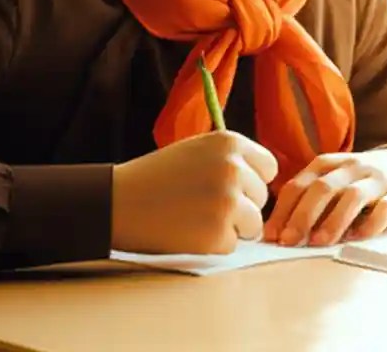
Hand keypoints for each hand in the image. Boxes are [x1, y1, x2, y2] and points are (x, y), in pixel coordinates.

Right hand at [110, 131, 277, 254]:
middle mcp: (234, 168)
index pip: (268, 168)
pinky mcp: (218, 233)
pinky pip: (233, 244)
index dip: (251, 181)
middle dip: (241, 205)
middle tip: (203, 204)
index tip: (229, 187)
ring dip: (232, 227)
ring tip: (198, 218)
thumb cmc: (157, 178)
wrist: (118, 203)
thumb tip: (266, 181)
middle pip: (262, 197)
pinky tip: (189, 232)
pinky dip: (214, 244)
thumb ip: (232, 159)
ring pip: (254, 224)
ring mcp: (228, 201)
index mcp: (230, 142)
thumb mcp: (197, 150)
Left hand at [263, 149, 386, 246]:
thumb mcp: (335, 181)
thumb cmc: (361, 182)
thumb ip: (310, 199)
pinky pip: (386, 208)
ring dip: (333, 221)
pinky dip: (370, 224)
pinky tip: (357, 238)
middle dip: (302, 215)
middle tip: (289, 241)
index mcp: (330, 163)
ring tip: (318, 242)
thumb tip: (277, 232)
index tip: (272, 235)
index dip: (283, 209)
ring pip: (353, 196)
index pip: (300, 183)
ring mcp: (379, 179)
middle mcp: (353, 167)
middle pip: (323, 188)